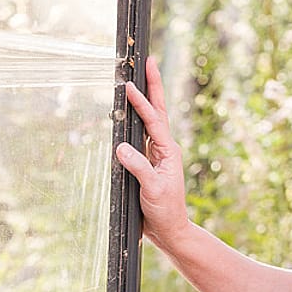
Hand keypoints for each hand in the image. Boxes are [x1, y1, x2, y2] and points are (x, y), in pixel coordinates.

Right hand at [115, 56, 190, 245]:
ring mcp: (158, 153)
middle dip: (153, 85)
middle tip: (149, 61)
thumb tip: (121, 148)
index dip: (141, 102)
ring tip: (139, 78)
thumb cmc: (165, 210)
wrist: (170, 230)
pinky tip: (129, 112)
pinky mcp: (149, 161)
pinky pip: (142, 134)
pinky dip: (137, 118)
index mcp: (169, 151)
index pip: (153, 120)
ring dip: (146, 98)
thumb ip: (138, 168)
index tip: (129, 85)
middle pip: (158, 110)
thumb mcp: (153, 189)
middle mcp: (165, 147)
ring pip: (151, 119)